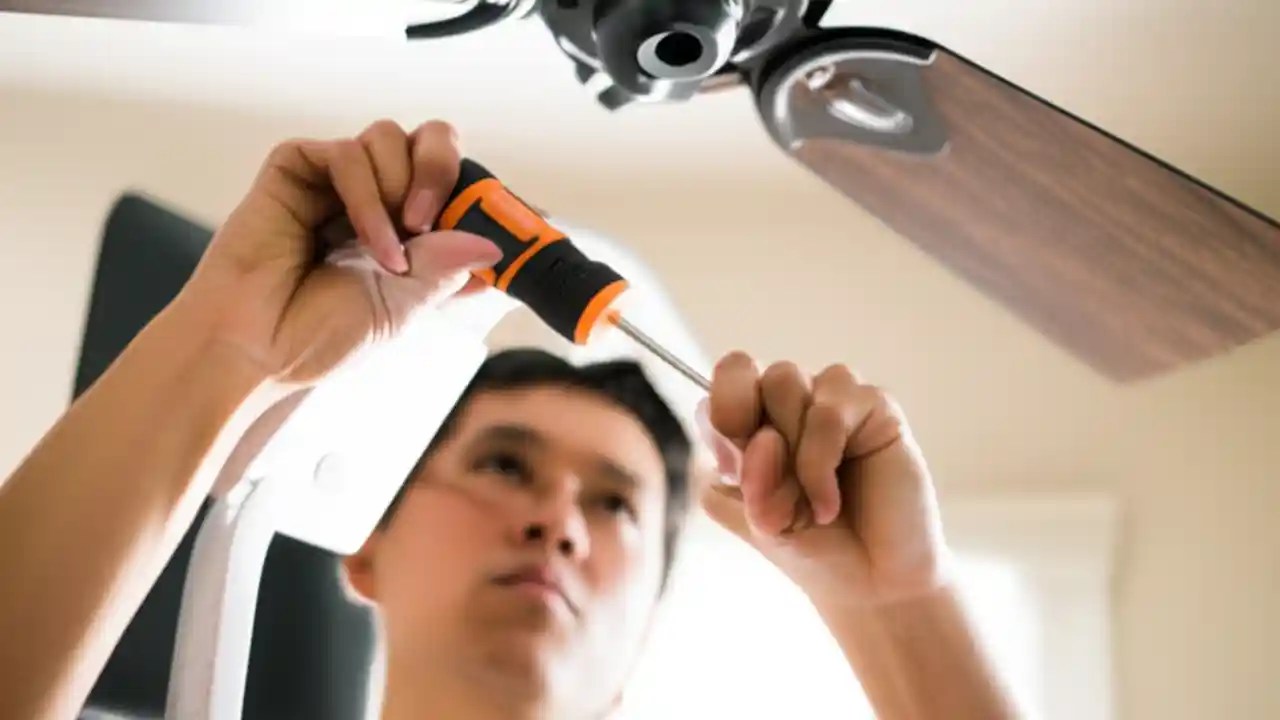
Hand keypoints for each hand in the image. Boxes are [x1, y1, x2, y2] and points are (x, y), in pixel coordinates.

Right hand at [173, 119, 501, 385]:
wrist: (252, 352)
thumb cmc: (315, 338)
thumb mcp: (401, 307)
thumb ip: (443, 268)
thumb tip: (492, 243)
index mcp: (404, 231)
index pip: (454, 183)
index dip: (476, 196)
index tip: (499, 225)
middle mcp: (373, 199)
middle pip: (428, 139)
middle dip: (441, 171)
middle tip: (430, 223)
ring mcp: (333, 183)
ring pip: (389, 138)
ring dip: (399, 190)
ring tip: (389, 251)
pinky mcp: (295, 170)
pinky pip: (347, 154)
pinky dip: (366, 198)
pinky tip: (367, 247)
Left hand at [697, 353, 951, 606]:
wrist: (872, 586)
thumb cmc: (813, 549)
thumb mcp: (758, 520)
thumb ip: (746, 479)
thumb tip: (766, 437)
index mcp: (749, 421)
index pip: (717, 383)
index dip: (719, 420)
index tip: (733, 472)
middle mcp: (787, 402)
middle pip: (741, 369)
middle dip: (746, 434)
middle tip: (771, 490)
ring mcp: (830, 399)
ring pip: (782, 379)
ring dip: (786, 451)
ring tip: (807, 505)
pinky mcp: (874, 408)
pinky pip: (828, 410)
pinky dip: (818, 463)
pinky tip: (829, 505)